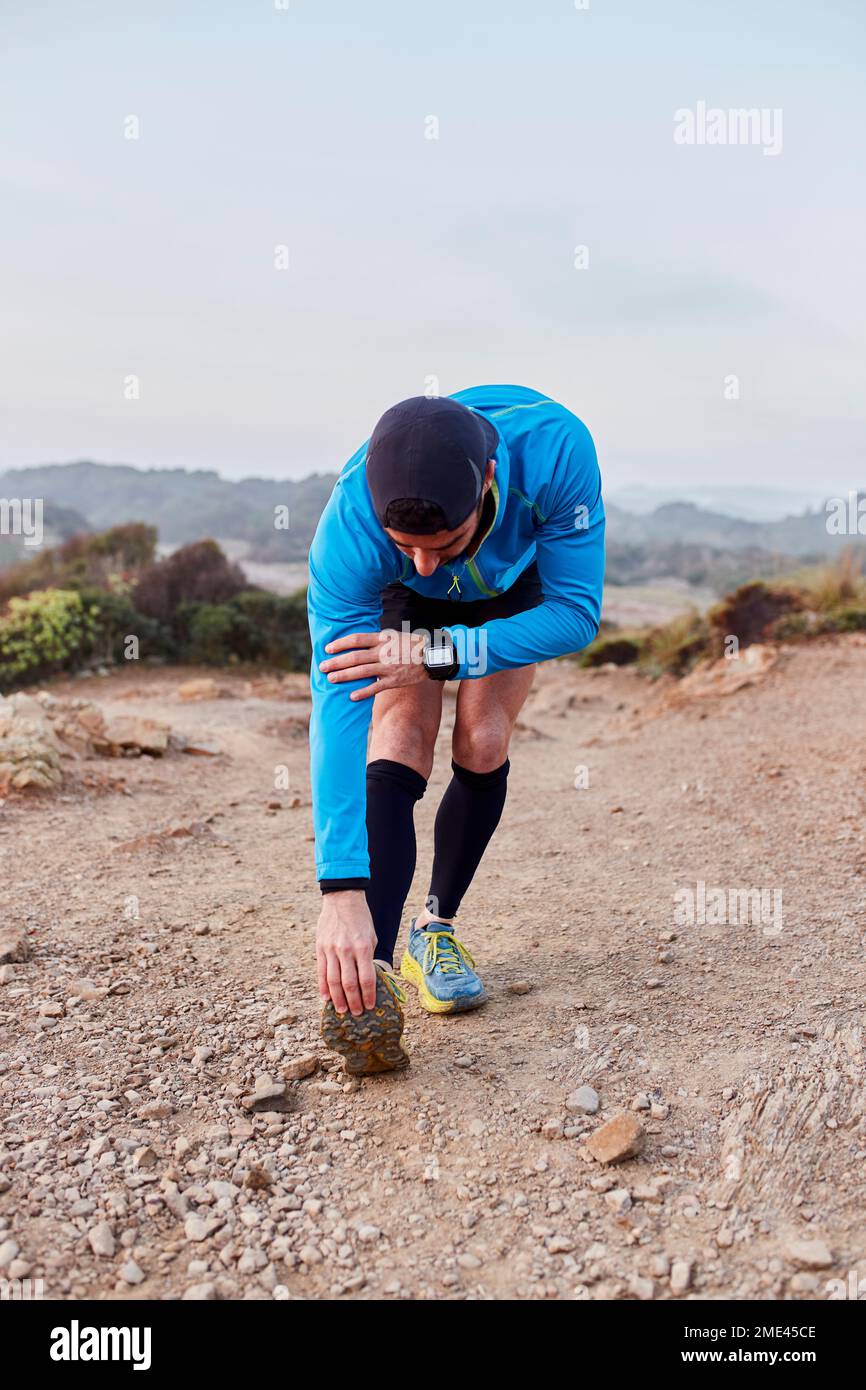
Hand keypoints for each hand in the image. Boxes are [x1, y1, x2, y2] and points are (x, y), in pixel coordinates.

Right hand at [316, 891, 377, 1014]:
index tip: (371, 1006)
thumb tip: (369, 980)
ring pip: (333, 981)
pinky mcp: (320, 948)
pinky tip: (326, 998)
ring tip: (342, 1011)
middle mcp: (347, 950)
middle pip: (349, 984)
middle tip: (357, 1014)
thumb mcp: (372, 937)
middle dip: (354, 1002)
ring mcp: (331, 950)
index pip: (366, 979)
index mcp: (363, 948)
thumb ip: (368, 958)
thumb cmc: (361, 919)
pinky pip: (321, 972)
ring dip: (338, 999)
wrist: (342, 899)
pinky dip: (323, 987)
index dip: (368, 996)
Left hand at [319, 629, 427, 700]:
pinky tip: (351, 696)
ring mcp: (388, 667)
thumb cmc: (413, 645)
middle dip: (336, 662)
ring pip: (361, 672)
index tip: (328, 649)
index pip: (356, 639)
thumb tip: (361, 643)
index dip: (340, 644)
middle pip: (354, 657)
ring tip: (331, 679)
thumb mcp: (395, 636)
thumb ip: (379, 640)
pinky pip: (375, 687)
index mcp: (382, 639)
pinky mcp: (394, 680)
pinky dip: (363, 692)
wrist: (433, 656)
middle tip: (322, 667)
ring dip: (344, 676)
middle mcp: (383, 652)